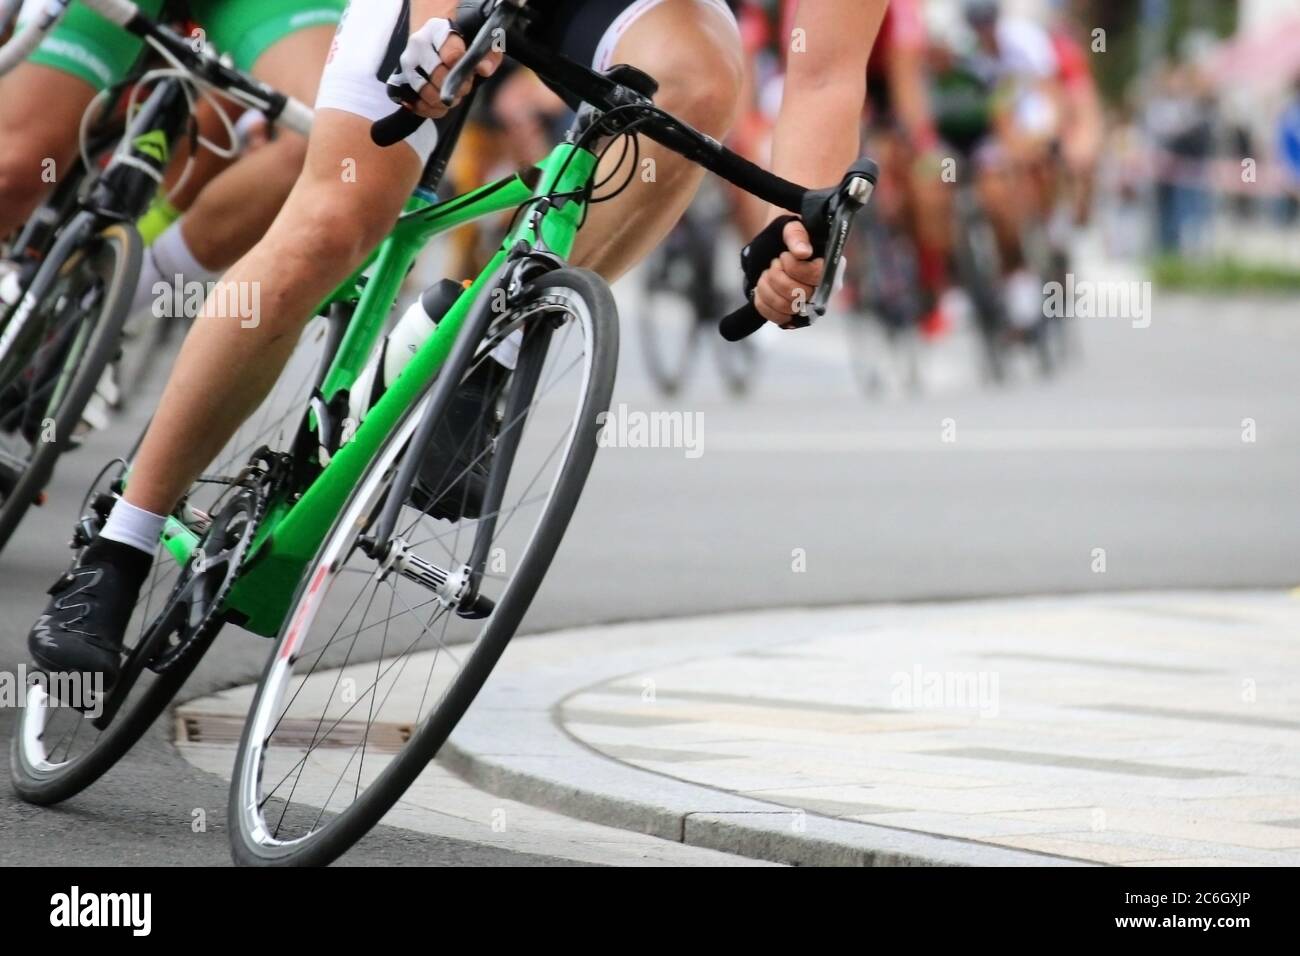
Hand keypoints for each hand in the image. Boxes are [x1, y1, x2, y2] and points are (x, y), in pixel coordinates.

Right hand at [388, 18, 502, 120]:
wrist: (431, 37)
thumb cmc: (458, 42)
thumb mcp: (480, 42)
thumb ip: (488, 54)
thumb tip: (483, 69)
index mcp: (438, 30)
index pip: (451, 54)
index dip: (462, 69)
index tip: (468, 72)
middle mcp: (418, 44)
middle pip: (438, 76)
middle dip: (456, 87)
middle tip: (464, 87)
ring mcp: (407, 63)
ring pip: (426, 92)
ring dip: (444, 101)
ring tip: (453, 96)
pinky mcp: (401, 80)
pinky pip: (416, 104)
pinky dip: (431, 110)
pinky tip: (441, 106)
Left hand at [753, 220, 823, 326]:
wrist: (774, 247)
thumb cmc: (786, 235)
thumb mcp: (790, 227)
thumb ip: (797, 235)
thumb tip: (803, 252)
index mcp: (830, 265)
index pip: (816, 275)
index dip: (794, 267)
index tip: (784, 255)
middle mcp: (824, 288)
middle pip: (799, 295)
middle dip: (777, 276)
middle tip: (774, 263)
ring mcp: (809, 304)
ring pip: (786, 307)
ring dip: (767, 287)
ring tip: (767, 273)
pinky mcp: (793, 315)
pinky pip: (777, 317)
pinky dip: (763, 302)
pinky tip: (762, 287)